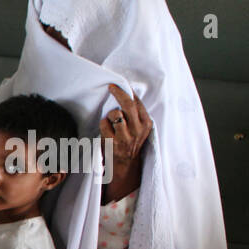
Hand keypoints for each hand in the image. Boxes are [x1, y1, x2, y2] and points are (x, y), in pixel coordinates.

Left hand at [100, 84, 151, 201]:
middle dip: (118, 94)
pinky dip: (102, 123)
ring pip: (115, 114)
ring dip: (110, 114)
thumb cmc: (130, 141)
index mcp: (146, 123)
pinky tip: (106, 130)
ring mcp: (125, 137)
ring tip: (111, 121)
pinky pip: (104, 123)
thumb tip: (128, 93)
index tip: (116, 85)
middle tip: (111, 87)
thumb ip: (135, 113)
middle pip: (127, 105)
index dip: (127, 92)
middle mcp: (137, 130)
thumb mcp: (139, 128)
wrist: (126, 163)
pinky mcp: (113, 142)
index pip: (137, 102)